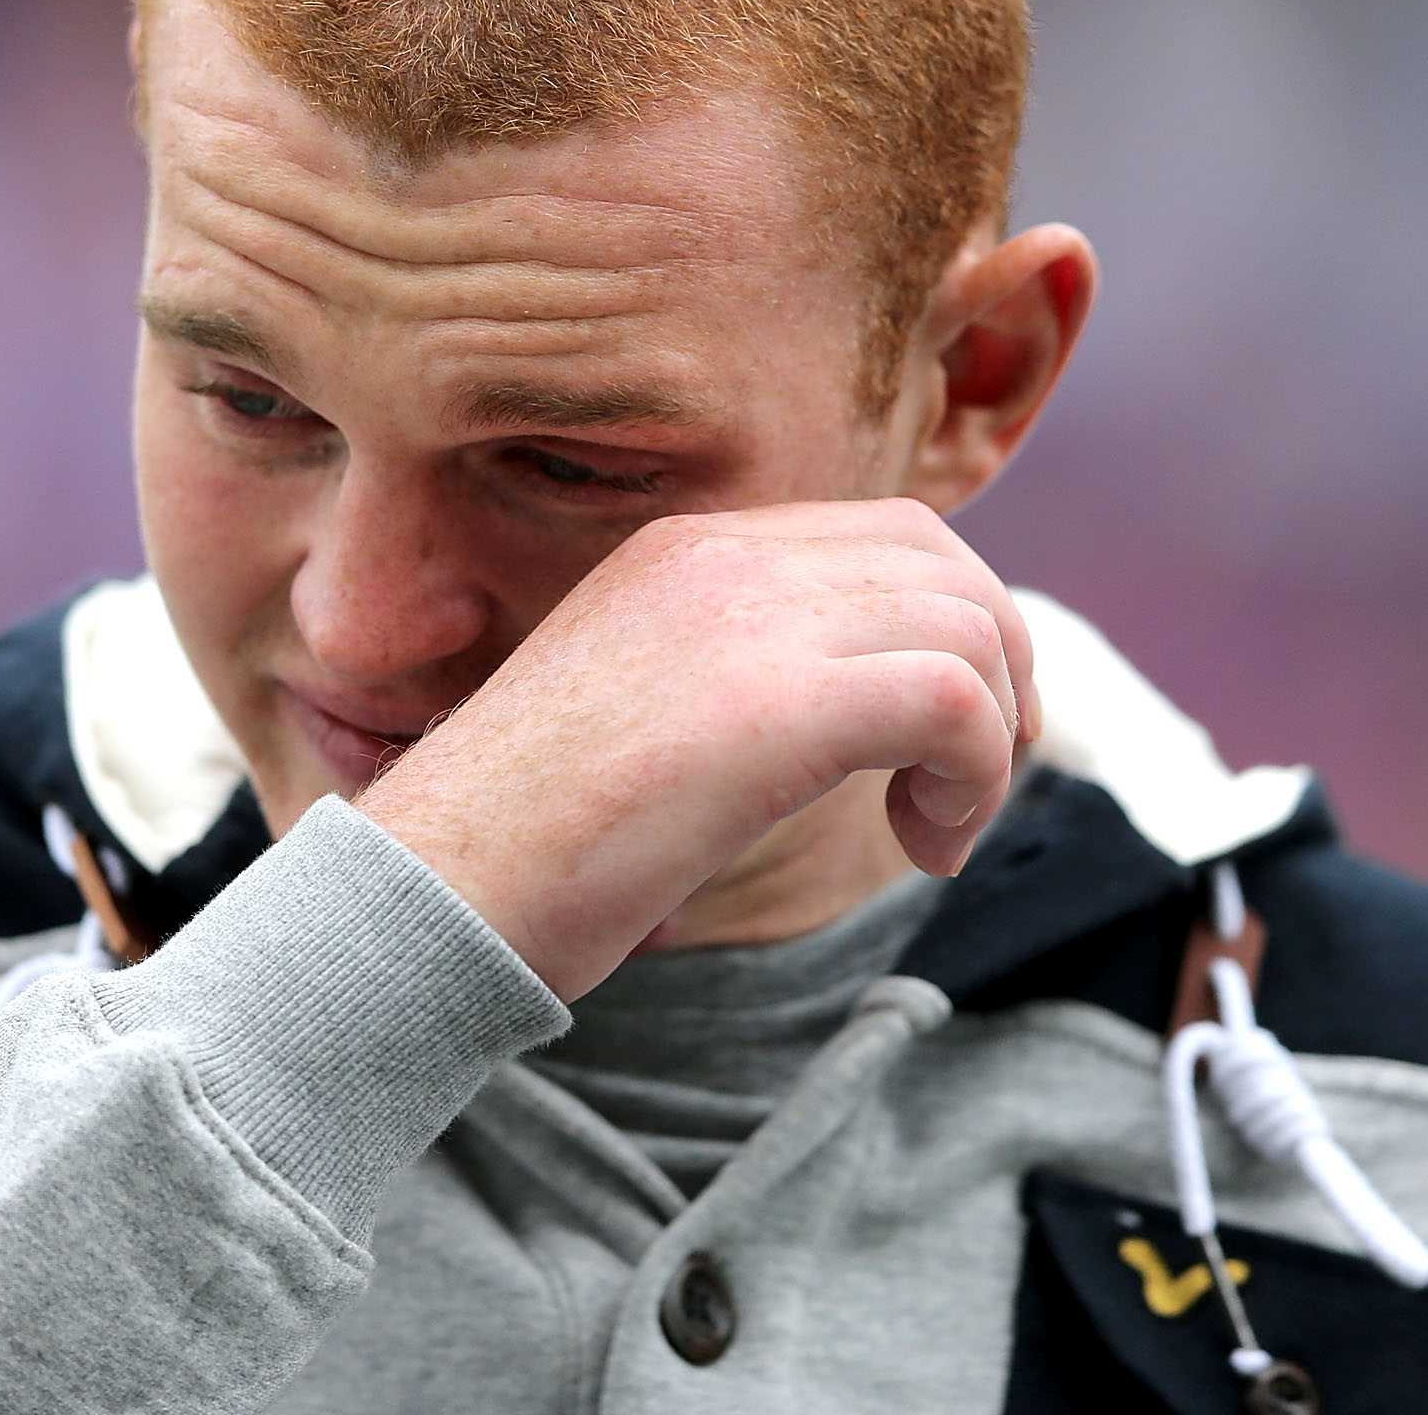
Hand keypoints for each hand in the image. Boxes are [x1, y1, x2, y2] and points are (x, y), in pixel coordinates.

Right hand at [353, 498, 1034, 1001]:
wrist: (428, 891)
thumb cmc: (519, 845)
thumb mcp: (640, 718)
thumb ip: (738, 686)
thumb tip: (868, 720)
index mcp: (684, 552)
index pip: (888, 535)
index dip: (953, 627)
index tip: (944, 739)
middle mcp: (718, 558)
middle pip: (946, 565)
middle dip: (999, 672)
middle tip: (968, 784)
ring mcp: (744, 621)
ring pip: (969, 626)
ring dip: (990, 738)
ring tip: (936, 830)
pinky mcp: (773, 706)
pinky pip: (955, 699)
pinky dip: (974, 778)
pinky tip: (924, 847)